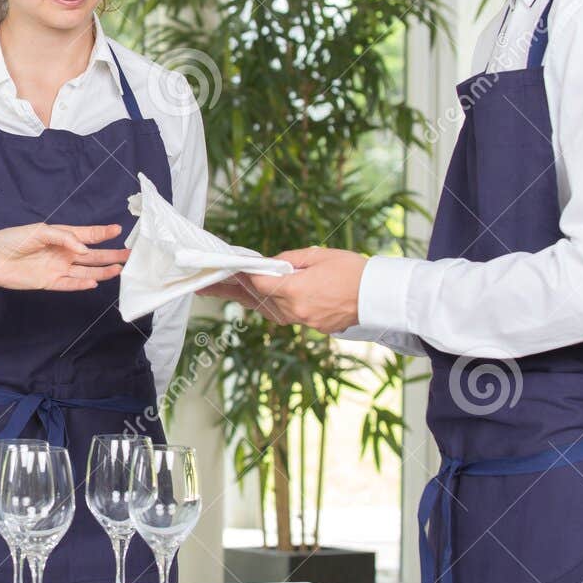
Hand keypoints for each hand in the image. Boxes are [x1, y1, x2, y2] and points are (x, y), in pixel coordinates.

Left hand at [0, 223, 129, 291]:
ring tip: (119, 269)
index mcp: (60, 237)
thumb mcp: (39, 231)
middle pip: (92, 255)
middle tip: (129, 254)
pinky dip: (82, 284)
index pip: (86, 235)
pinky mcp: (48, 282)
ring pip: (85, 271)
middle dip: (110, 254)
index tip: (118, 229)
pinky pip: (69, 284)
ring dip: (102, 271)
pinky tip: (95, 282)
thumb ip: (63, 237)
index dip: (102, 232)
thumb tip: (83, 249)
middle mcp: (62, 253)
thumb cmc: (11, 240)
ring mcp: (57, 268)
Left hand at [196, 247, 366, 332]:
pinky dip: (268, 306)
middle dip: (228, 291)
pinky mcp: (312, 326)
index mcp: (294, 291)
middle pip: (254, 299)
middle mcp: (294, 310)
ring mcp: (302, 321)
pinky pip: (282, 315)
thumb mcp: (319, 256)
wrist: (379, 297)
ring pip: (266, 309)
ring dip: (246, 299)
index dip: (239, 275)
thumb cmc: (354, 271)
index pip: (256, 284)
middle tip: (203, 287)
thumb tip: (268, 263)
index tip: (222, 269)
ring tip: (222, 291)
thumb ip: (289, 260)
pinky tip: (256, 299)